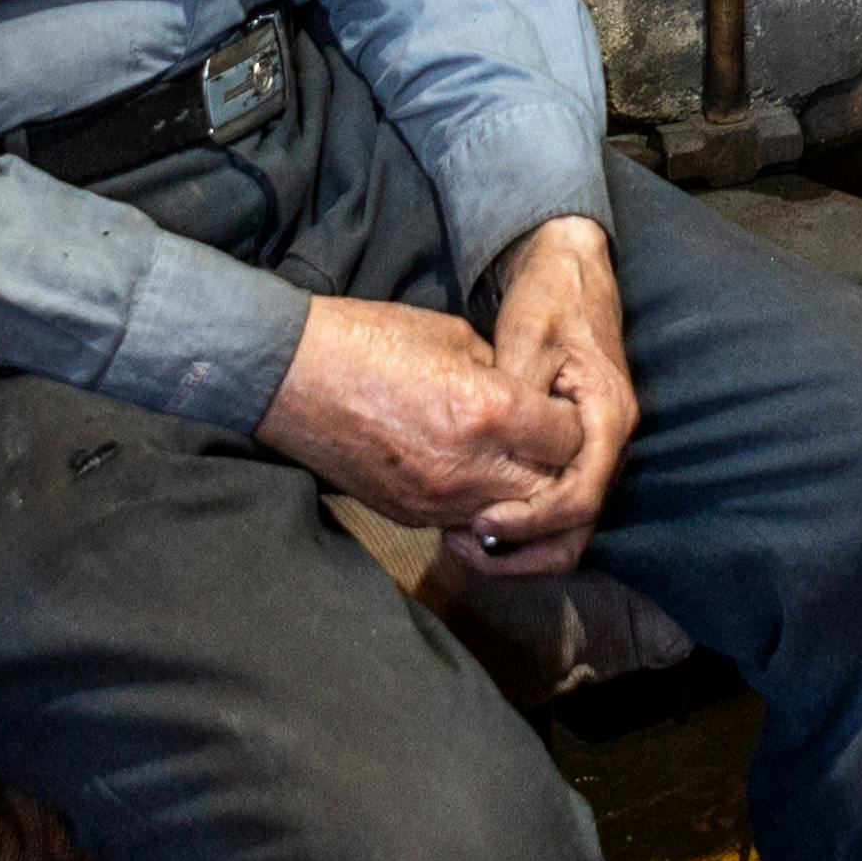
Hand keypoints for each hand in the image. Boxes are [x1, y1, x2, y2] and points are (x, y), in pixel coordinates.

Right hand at [257, 293, 586, 540]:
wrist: (289, 376)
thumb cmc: (368, 340)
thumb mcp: (454, 338)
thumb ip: (503, 374)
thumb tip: (530, 399)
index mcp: (488, 411)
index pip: (569, 440)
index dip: (572, 422)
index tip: (562, 408)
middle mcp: (470, 466)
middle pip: (553, 490)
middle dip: (560, 468)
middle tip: (552, 444)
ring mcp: (438, 499)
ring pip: (514, 517)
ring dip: (525, 494)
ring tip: (521, 464)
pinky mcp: (410, 515)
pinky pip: (468, 522)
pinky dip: (484, 507)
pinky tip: (478, 478)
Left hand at [457, 216, 636, 578]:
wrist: (570, 273)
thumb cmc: (550, 302)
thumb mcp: (528, 340)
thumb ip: (517, 396)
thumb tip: (495, 447)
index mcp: (607, 419)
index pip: (578, 498)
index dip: (530, 521)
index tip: (480, 523)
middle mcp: (609, 444)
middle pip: (578, 527)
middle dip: (524, 550)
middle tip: (464, 546)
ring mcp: (595, 449)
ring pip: (567, 523)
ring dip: (520, 542)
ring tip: (462, 537)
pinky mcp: (576, 449)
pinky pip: (556, 502)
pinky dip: (520, 518)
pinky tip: (475, 512)